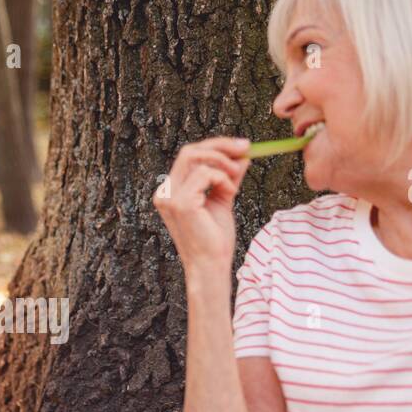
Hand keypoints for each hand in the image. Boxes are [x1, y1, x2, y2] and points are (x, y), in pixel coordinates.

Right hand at [153, 136, 250, 272]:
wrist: (211, 266)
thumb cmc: (215, 240)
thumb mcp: (223, 200)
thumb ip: (228, 178)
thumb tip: (242, 157)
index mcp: (171, 191)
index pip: (189, 156)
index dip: (215, 146)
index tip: (241, 146)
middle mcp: (165, 192)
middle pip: (189, 151)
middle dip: (220, 146)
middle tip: (246, 147)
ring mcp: (170, 197)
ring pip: (196, 158)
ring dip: (223, 162)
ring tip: (237, 178)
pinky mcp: (180, 203)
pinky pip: (205, 174)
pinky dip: (223, 179)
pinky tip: (231, 193)